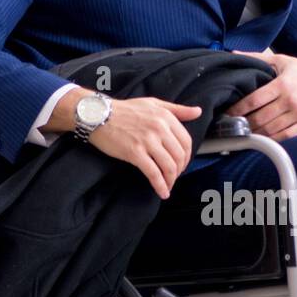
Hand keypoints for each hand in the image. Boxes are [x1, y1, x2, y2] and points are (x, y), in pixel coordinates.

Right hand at [87, 96, 201, 198]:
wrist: (98, 115)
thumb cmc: (125, 110)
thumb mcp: (154, 104)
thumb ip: (177, 109)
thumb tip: (198, 112)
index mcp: (165, 117)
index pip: (186, 141)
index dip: (187, 156)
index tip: (182, 164)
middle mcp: (159, 128)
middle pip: (179, 156)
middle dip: (179, 170)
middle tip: (174, 176)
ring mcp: (147, 141)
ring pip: (169, 166)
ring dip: (171, 180)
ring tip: (168, 185)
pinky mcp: (135, 153)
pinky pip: (153, 173)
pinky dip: (160, 185)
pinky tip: (162, 192)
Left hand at [224, 50, 296, 140]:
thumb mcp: (282, 61)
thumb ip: (257, 58)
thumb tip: (234, 55)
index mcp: (283, 83)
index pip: (254, 100)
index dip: (238, 110)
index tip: (228, 114)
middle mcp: (291, 100)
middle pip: (260, 118)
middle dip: (244, 124)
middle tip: (234, 126)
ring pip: (271, 130)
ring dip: (256, 134)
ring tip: (246, 133)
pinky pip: (286, 137)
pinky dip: (273, 139)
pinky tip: (264, 138)